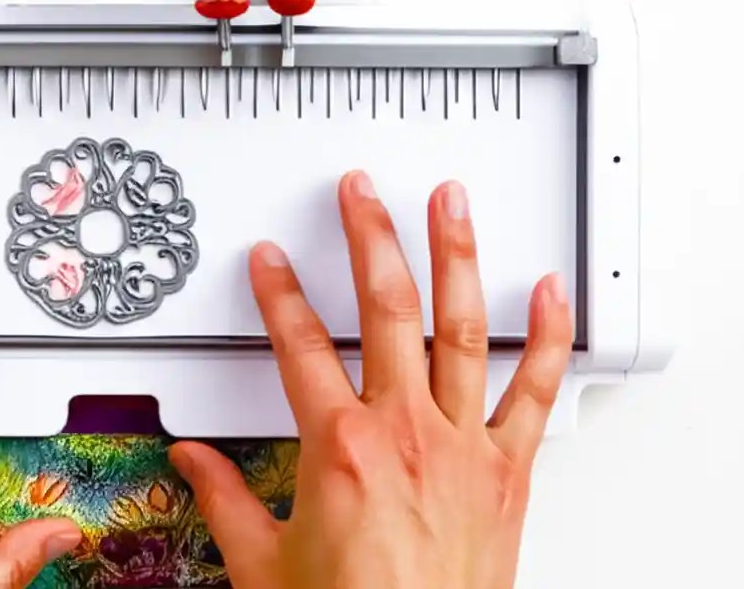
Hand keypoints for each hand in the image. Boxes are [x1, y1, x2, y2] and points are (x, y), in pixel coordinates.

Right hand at [170, 173, 572, 588]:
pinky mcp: (507, 471)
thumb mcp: (262, 563)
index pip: (298, 345)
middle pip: (385, 310)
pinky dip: (547, 336)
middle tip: (361, 192)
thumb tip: (192, 462)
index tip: (270, 260)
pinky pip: (533, 390)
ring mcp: (462, 445)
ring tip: (451, 203)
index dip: (279, 293)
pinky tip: (551, 292)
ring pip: (461, 327)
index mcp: (339, 448)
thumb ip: (223, 499)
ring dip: (456, 256)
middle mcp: (405, 432)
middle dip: (369, 238)